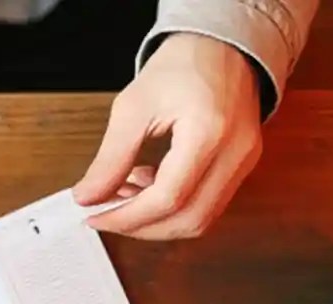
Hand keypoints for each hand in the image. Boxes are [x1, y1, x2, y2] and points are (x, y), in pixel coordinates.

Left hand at [73, 33, 262, 239]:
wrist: (221, 46)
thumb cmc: (183, 65)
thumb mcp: (134, 106)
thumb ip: (110, 158)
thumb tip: (88, 196)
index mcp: (209, 132)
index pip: (168, 198)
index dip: (128, 217)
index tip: (96, 217)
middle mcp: (235, 153)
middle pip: (189, 220)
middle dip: (141, 227)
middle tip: (106, 217)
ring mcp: (243, 162)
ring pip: (201, 219)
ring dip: (158, 220)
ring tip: (126, 196)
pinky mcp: (242, 166)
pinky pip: (208, 204)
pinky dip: (175, 207)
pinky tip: (149, 187)